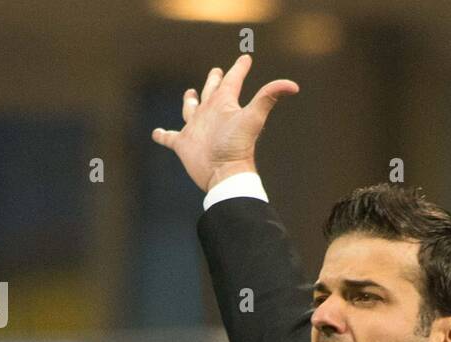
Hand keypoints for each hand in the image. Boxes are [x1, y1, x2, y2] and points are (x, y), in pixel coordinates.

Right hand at [151, 54, 298, 193]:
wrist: (223, 173)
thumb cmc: (237, 145)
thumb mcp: (252, 117)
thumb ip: (269, 97)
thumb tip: (294, 86)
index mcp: (224, 104)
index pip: (234, 81)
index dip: (240, 69)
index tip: (246, 59)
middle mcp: (210, 114)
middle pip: (211, 92)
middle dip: (214, 81)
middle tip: (216, 72)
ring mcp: (195, 129)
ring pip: (190, 110)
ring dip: (190, 101)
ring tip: (190, 93)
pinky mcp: (183, 144)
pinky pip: (169, 137)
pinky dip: (162, 135)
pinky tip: (156, 133)